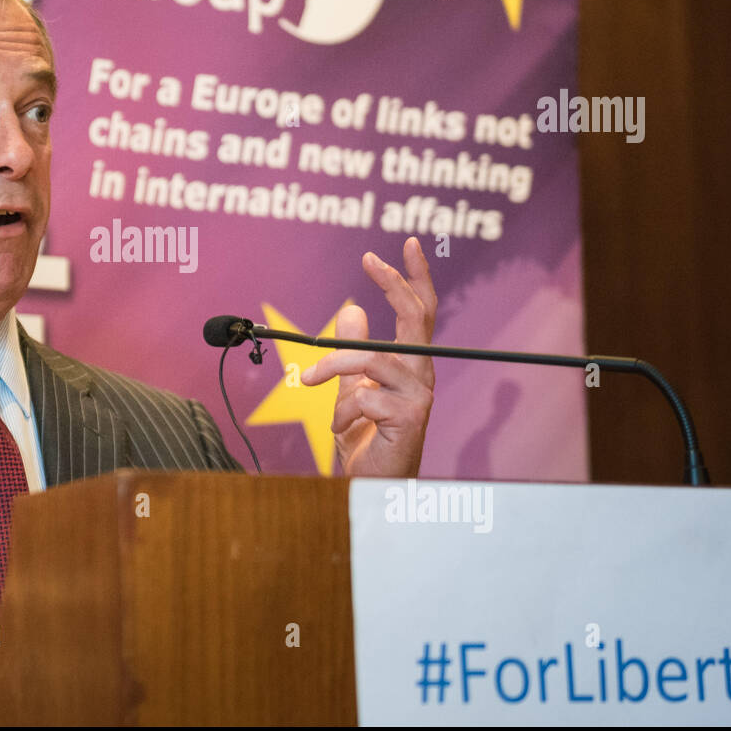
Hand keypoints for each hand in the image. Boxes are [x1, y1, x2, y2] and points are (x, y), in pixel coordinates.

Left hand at [301, 237, 436, 477]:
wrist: (370, 487)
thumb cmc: (364, 439)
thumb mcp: (350, 388)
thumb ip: (352, 351)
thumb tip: (352, 309)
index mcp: (410, 365)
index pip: (420, 313)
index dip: (416, 278)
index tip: (407, 244)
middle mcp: (422, 375)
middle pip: (415, 318)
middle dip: (395, 284)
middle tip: (371, 260)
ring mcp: (419, 397)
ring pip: (372, 358)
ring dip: (333, 367)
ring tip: (308, 382)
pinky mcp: (409, 419)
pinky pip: (364, 397)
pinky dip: (340, 411)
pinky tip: (340, 428)